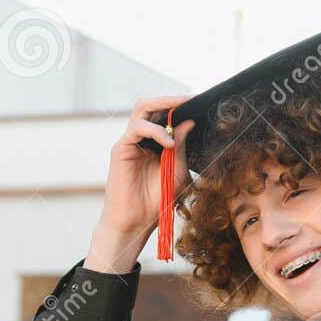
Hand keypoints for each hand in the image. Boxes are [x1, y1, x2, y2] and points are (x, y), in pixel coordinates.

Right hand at [87, 95, 195, 269]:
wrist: (136, 221)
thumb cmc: (156, 201)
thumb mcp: (178, 171)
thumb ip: (182, 147)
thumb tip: (189, 122)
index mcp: (155, 143)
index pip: (165, 115)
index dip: (179, 107)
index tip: (199, 101)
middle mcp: (141, 138)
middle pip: (151, 106)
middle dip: (170, 99)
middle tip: (189, 98)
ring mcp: (130, 142)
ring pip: (142, 109)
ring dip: (162, 106)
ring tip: (180, 110)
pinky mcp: (121, 148)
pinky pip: (137, 128)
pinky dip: (155, 131)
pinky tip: (168, 143)